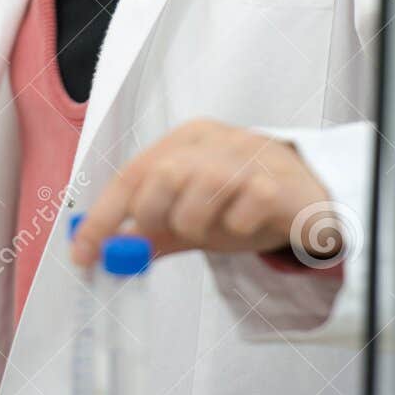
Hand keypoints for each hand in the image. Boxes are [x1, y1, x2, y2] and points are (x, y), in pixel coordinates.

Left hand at [70, 118, 345, 266]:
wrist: (310, 200)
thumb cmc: (243, 203)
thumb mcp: (192, 216)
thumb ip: (151, 230)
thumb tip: (101, 254)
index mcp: (187, 140)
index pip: (132, 172)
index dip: (103, 216)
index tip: (83, 255)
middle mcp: (216, 140)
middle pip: (164, 173)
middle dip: (150, 216)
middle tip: (158, 239)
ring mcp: (249, 157)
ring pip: (200, 188)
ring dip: (196, 223)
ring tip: (212, 230)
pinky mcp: (277, 183)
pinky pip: (242, 211)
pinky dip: (236, 228)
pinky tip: (247, 226)